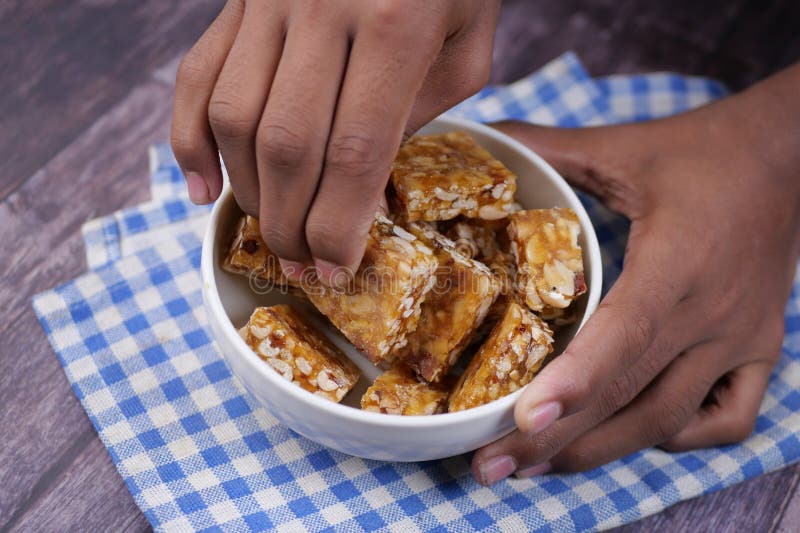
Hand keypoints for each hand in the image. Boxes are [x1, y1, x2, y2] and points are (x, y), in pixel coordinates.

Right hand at [171, 0, 499, 284]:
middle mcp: (320, 8)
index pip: (354, 151)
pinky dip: (189, 139)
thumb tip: (362, 177)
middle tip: (304, 267)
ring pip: (234, 118)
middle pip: (286, 145)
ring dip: (249, 193)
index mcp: (393, 22)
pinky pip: (197, 76)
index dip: (339, 223)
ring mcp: (268, 0)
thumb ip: (417, 110)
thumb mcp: (466, 38)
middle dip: (293, 223)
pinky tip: (200, 189)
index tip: (337, 269)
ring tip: (273, 234)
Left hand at [473, 64, 799, 484]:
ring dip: (600, 450)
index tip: (522, 421)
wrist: (788, 156)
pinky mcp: (760, 350)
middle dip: (557, 440)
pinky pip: (725, 420)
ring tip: (535, 466)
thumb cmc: (700, 152)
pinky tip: (632, 431)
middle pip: (631, 397)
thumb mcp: (621, 147)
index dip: (574, 383)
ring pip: (669, 420)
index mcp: (678, 263)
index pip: (625, 336)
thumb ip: (547, 147)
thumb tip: (480, 139)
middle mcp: (713, 314)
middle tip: (490, 467)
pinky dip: (677, 437)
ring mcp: (742, 340)